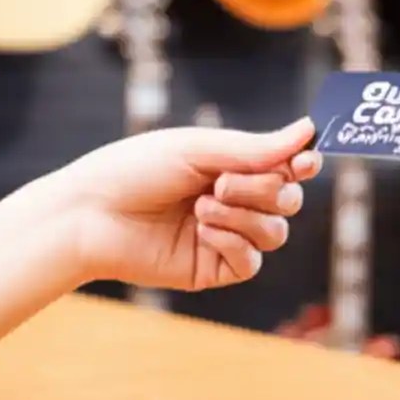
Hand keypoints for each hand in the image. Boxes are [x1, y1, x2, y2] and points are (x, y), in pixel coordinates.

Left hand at [30, 117, 320, 290]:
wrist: (90, 214)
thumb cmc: (136, 169)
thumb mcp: (198, 149)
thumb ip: (256, 148)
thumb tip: (310, 130)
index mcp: (232, 166)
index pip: (287, 167)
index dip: (304, 164)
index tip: (307, 161)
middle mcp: (235, 201)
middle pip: (289, 200)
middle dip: (265, 190)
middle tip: (223, 183)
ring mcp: (226, 236)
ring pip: (276, 232)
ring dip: (244, 215)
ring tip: (202, 207)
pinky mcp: (213, 268)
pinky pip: (251, 261)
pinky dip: (232, 241)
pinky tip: (201, 230)